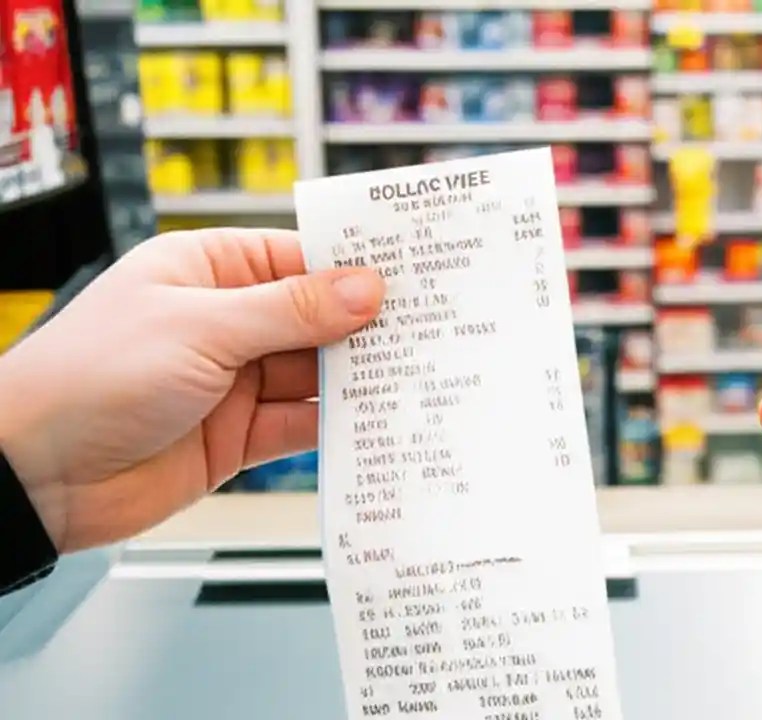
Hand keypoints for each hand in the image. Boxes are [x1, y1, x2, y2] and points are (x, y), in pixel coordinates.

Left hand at [0, 229, 384, 552]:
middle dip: (366, 327)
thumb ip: (291, 312)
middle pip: (315, 318)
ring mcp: (232, 382)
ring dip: (358, 380)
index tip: (412, 274)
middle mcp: (224, 322)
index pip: (298, 259)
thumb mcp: (200, 329)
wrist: (32, 476)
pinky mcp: (237, 437)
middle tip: (430, 329)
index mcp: (206, 271)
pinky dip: (337, 428)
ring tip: (416, 377)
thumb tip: (365, 289)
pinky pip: (300, 426)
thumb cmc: (92, 376)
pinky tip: (375, 424)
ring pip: (314, 375)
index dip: (355, 267)